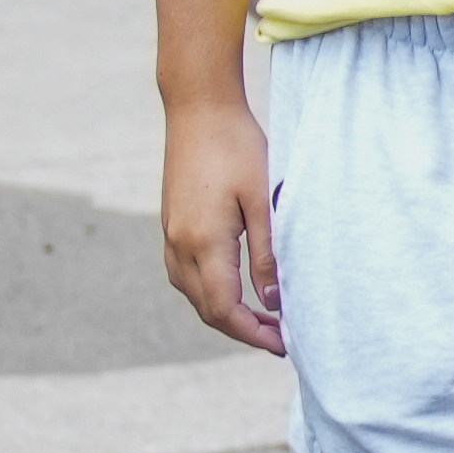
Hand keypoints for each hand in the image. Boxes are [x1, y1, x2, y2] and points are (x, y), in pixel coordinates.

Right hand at [161, 101, 282, 352]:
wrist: (199, 109)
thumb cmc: (237, 146)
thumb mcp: (263, 199)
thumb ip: (266, 252)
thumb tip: (271, 300)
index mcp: (204, 241)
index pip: (224, 310)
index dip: (253, 334)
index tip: (283, 344)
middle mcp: (179, 244)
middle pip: (206, 309)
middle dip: (242, 330)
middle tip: (281, 337)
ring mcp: (170, 234)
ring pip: (193, 294)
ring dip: (224, 313)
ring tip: (263, 318)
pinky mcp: (171, 224)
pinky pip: (185, 274)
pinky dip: (210, 291)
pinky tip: (235, 288)